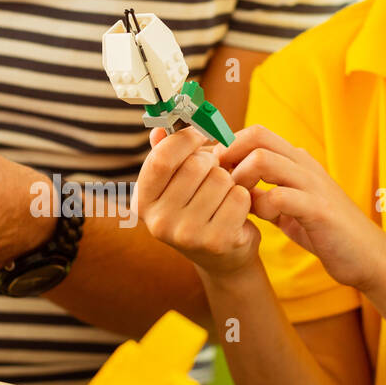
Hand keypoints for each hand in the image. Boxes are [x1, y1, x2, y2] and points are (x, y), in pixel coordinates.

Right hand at [133, 127, 258, 276]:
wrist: (220, 256)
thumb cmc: (195, 208)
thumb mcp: (173, 184)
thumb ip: (164, 154)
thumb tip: (160, 129)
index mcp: (143, 202)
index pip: (161, 159)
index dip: (184, 139)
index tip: (199, 134)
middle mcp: (159, 222)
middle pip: (194, 166)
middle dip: (211, 161)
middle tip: (213, 171)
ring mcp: (187, 234)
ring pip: (219, 179)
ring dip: (228, 179)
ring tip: (222, 193)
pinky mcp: (216, 241)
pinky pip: (238, 197)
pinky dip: (242, 196)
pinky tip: (234, 208)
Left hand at [221, 125, 385, 291]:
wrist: (367, 256)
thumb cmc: (324, 231)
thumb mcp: (287, 208)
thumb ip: (263, 196)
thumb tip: (231, 190)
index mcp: (296, 161)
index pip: (254, 133)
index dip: (227, 147)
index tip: (215, 173)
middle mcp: (304, 164)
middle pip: (256, 137)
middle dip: (228, 157)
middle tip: (220, 186)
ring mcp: (312, 184)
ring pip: (263, 160)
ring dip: (241, 180)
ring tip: (240, 203)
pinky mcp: (319, 209)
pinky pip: (279, 196)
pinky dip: (262, 206)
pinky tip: (263, 219)